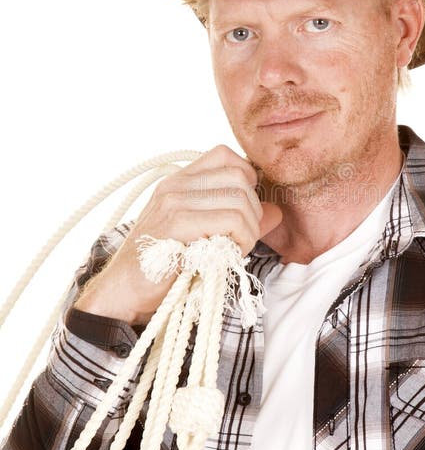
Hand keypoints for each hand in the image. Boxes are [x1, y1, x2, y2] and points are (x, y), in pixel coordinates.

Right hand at [73, 145, 282, 325]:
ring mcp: (173, 201)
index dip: (247, 179)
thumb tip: (276, 211)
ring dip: (249, 230)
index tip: (246, 210)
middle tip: (244, 238)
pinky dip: (241, 240)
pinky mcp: (175, 224)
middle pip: (239, 177)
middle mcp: (175, 185)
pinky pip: (230, 220)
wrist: (123, 293)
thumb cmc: (163, 267)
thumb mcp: (202, 236)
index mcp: (179, 182)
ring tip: (236, 249)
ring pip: (240, 200)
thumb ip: (239, 220)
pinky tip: (229, 254)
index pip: (226, 156)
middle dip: (254, 210)